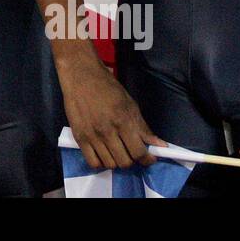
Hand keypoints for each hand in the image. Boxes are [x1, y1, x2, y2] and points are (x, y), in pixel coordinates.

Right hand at [60, 54, 162, 168]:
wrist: (81, 76)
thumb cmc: (108, 87)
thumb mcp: (130, 104)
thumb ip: (143, 127)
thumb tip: (159, 145)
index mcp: (123, 120)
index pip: (139, 152)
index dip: (147, 159)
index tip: (149, 158)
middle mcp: (108, 131)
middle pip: (125, 162)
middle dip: (132, 160)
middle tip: (131, 152)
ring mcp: (92, 135)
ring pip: (110, 164)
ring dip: (117, 161)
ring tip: (117, 152)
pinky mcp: (79, 137)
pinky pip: (92, 162)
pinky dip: (100, 162)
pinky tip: (103, 154)